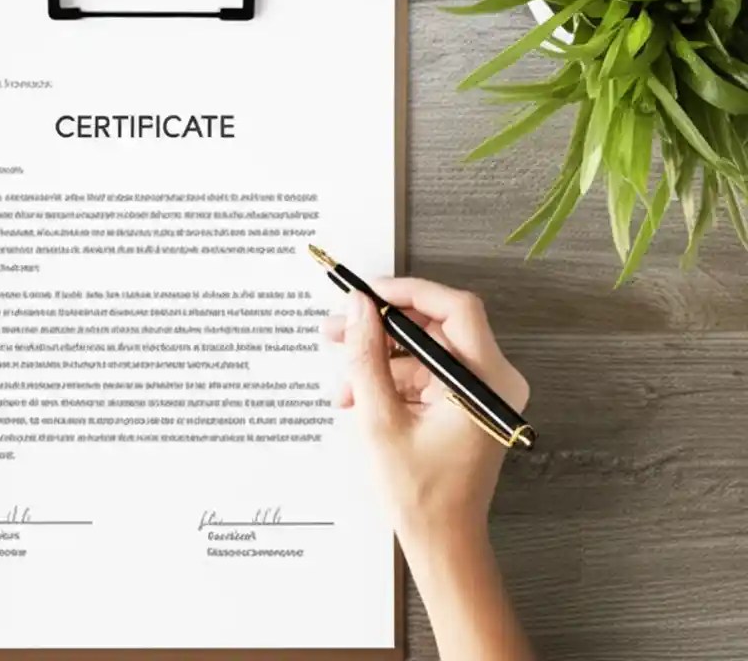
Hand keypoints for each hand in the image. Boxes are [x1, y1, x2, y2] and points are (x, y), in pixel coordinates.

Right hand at [322, 278, 528, 548]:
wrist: (441, 539)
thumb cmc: (421, 493)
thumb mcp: (380, 420)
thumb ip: (367, 358)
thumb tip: (358, 309)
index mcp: (484, 383)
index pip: (454, 309)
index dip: (408, 292)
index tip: (367, 293)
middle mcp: (492, 381)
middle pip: (436, 327)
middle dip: (382, 326)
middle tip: (339, 326)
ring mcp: (479, 392)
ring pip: (424, 351)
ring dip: (379, 359)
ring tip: (341, 376)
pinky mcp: (464, 403)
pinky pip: (425, 374)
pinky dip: (390, 381)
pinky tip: (357, 396)